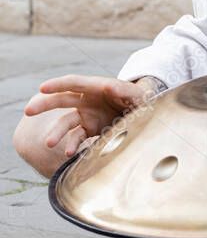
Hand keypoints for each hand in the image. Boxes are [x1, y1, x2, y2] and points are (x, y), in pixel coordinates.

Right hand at [23, 75, 146, 158]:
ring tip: (49, 143)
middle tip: (28, 110)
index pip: (73, 83)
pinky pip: (77, 138)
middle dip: (45, 104)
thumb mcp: (137, 95)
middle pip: (62, 100)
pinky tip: (70, 154)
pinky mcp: (90, 130)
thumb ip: (124, 91)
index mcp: (97, 87)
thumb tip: (109, 86)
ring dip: (57, 132)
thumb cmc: (142, 100)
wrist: (147, 115)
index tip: (42, 88)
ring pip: (66, 123)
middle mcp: (88, 100)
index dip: (58, 84)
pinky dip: (72, 145)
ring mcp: (87, 116)